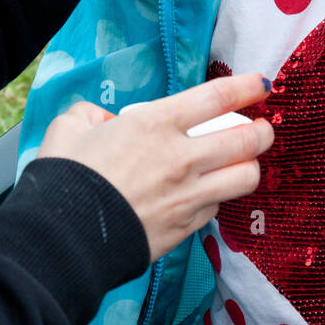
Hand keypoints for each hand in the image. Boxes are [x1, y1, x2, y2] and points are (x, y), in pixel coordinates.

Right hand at [37, 73, 273, 261]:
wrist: (61, 240)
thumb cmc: (65, 179)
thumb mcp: (69, 128)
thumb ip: (91, 115)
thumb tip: (104, 120)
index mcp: (155, 124)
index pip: (217, 98)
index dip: (248, 87)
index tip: (262, 84)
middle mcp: (180, 158)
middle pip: (247, 140)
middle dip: (263, 131)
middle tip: (262, 128)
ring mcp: (187, 196)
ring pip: (245, 178)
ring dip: (251, 166)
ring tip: (245, 162)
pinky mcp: (185, 227)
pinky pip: (217, 207)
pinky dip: (218, 197)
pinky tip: (208, 193)